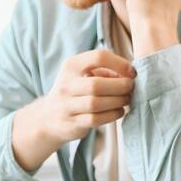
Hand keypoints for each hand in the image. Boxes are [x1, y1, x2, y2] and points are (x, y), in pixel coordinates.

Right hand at [10, 49, 134, 171]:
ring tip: (126, 100)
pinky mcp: (72, 123)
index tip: (132, 72)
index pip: (98, 57)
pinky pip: (96, 119)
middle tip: (131, 88)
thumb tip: (130, 74)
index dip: (120, 64)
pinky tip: (119, 111)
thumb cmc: (75, 92)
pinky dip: (113, 115)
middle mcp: (66, 84)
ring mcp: (66, 105)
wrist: (49, 118)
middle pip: (97, 84)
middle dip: (120, 86)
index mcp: (71, 66)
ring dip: (118, 101)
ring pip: (96, 103)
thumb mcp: (84, 74)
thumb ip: (106, 71)